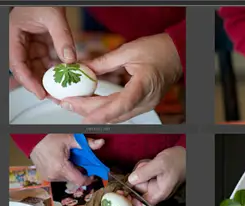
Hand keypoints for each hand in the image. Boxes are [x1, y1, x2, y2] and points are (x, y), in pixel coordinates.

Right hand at [9, 7, 75, 99]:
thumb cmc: (42, 0)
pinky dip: (55, 70)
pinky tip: (64, 76)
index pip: (17, 65)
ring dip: (48, 80)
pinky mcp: (40, 46)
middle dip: (39, 85)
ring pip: (36, 69)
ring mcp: (30, 46)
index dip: (28, 81)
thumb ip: (62, 37)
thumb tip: (70, 60)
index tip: (40, 92)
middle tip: (53, 96)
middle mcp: (19, 43)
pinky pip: (46, 63)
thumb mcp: (53, 15)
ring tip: (60, 90)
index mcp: (13, 35)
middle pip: (26, 70)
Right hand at [30, 134, 103, 185]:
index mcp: (61, 167)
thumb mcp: (70, 139)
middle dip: (78, 171)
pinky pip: (58, 177)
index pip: (79, 180)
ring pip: (66, 178)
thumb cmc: (49, 138)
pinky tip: (61, 162)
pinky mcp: (45, 176)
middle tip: (79, 161)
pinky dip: (62, 171)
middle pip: (73, 179)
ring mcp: (48, 177)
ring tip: (68, 160)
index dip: (88, 178)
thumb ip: (87, 143)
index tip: (92, 174)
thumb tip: (100, 143)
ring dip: (70, 171)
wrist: (32, 139)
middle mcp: (54, 175)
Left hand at [60, 33, 182, 123]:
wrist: (177, 55)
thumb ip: (104, 63)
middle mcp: (145, 101)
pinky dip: (104, 110)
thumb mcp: (129, 51)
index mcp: (144, 86)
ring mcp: (145, 106)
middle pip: (113, 113)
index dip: (101, 113)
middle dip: (87, 110)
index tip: (83, 116)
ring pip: (115, 116)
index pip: (121, 104)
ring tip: (73, 104)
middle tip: (66, 104)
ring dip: (93, 112)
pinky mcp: (142, 105)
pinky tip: (89, 104)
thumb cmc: (159, 50)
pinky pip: (120, 112)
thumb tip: (83, 69)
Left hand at [127, 146, 185, 205]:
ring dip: (140, 170)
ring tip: (149, 164)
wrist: (185, 155)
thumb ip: (144, 172)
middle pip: (137, 189)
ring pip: (138, 180)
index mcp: (158, 193)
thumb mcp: (159, 164)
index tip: (123, 193)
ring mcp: (154, 184)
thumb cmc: (177, 161)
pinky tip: (149, 163)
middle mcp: (155, 191)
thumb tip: (130, 180)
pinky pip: (142, 174)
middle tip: (142, 168)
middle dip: (136, 177)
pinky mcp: (152, 177)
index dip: (131, 202)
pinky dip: (143, 168)